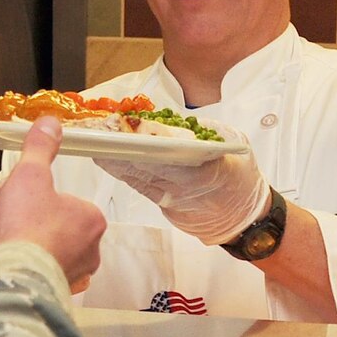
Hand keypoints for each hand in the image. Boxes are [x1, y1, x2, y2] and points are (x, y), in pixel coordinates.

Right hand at [0, 117, 106, 291]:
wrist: (13, 276)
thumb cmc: (26, 227)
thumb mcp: (30, 175)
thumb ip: (40, 149)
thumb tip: (50, 124)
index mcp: (92, 220)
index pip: (66, 203)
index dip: (40, 201)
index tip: (24, 206)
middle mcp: (91, 250)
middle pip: (56, 229)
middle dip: (32, 226)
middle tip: (13, 225)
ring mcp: (76, 275)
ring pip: (48, 252)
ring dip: (27, 248)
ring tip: (6, 244)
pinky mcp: (58, 293)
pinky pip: (39, 274)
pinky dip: (25, 268)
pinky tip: (9, 263)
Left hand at [96, 125, 270, 245]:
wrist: (243, 218)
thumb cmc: (240, 176)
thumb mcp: (233, 143)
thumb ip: (207, 130)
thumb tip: (174, 119)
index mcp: (205, 168)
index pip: (165, 153)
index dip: (140, 142)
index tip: (122, 129)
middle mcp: (183, 186)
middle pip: (144, 165)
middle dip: (118, 149)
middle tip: (96, 133)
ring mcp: (171, 199)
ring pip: (136, 177)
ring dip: (113, 161)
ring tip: (94, 143)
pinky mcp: (164, 206)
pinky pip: (140, 186)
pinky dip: (122, 172)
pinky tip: (107, 160)